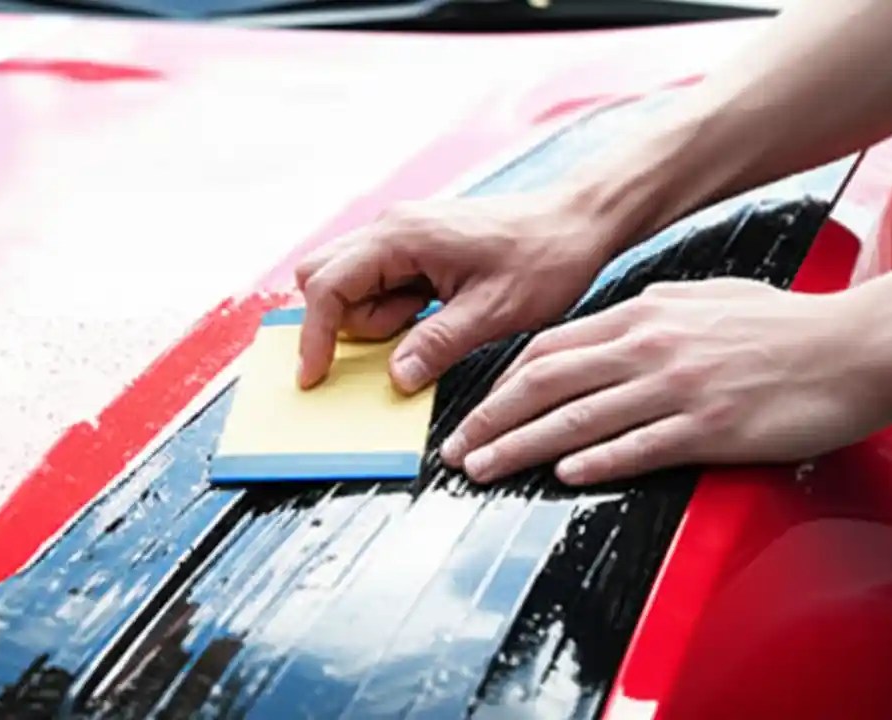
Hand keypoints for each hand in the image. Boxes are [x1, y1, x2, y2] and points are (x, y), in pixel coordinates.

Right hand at [295, 192, 621, 391]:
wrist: (578, 222)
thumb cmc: (544, 256)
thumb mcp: (492, 313)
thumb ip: (436, 345)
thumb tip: (395, 378)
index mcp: (400, 237)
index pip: (328, 287)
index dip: (315, 336)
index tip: (313, 376)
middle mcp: (391, 228)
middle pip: (324, 278)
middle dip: (343, 321)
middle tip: (394, 341)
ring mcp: (401, 236)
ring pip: (350, 284)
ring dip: (375, 318)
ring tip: (433, 321)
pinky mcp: (415, 248)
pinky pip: (379, 284)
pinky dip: (393, 310)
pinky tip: (436, 313)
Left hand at [440, 278, 891, 484]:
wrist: (852, 347)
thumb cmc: (779, 326)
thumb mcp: (702, 300)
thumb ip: (649, 315)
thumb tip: (606, 332)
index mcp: (643, 315)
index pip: (550, 347)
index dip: (503, 381)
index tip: (475, 408)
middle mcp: (649, 347)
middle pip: (546, 383)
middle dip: (491, 417)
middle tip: (456, 447)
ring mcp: (677, 387)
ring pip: (578, 418)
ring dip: (521, 446)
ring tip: (484, 468)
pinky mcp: (709, 427)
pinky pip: (638, 447)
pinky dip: (595, 461)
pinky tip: (563, 475)